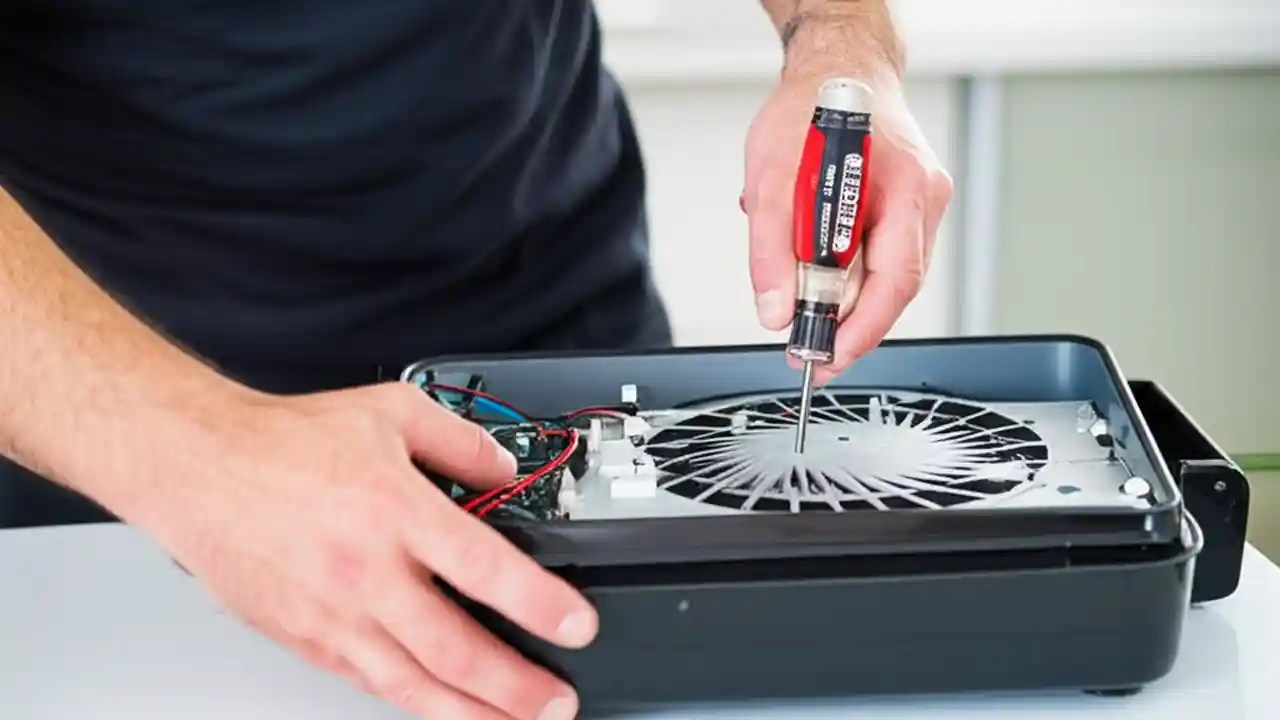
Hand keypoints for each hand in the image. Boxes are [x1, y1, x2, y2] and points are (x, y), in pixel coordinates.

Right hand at [126, 382, 592, 719]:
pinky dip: (413, 703)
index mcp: (396, 511)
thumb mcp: (390, 411)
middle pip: (456, 648)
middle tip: (556, 701)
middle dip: (516, 686)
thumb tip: (505, 468)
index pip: (486, 569)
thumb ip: (460, 441)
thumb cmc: (283, 442)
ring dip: (472, 713)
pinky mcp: (306, 639)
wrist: (198, 468)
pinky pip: (369, 683)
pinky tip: (444, 709)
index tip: (577, 625)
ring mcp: (334, 614)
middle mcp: (367, 572)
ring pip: (413, 685)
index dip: (540, 604)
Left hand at [742, 39, 952, 384]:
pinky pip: (883, 256)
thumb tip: (775, 311)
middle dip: (849, 323)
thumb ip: (772, 251)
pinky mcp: (910, 207)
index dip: (862, 329)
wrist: (835, 68)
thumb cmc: (809, 108)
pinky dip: (850, 273)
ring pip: (888, 276)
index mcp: (907, 186)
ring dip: (847, 298)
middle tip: (807, 348)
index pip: (894, 281)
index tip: (830, 357)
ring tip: (803, 309)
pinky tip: (820, 269)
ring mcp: (923, 202)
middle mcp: (926, 196)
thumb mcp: (772, 178)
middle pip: (895, 286)